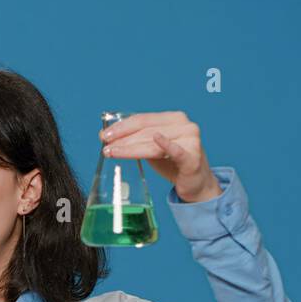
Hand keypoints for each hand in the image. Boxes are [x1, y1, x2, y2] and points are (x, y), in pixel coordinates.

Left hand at [98, 111, 221, 202]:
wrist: (196, 183)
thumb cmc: (173, 163)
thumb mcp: (152, 148)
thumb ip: (134, 139)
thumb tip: (105, 134)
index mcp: (173, 118)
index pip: (142, 119)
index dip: (122, 126)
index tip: (104, 135)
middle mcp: (184, 125)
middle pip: (146, 130)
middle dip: (123, 138)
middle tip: (105, 146)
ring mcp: (190, 139)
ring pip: (153, 142)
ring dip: (130, 148)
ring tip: (113, 152)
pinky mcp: (192, 156)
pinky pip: (176, 150)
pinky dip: (166, 145)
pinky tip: (157, 139)